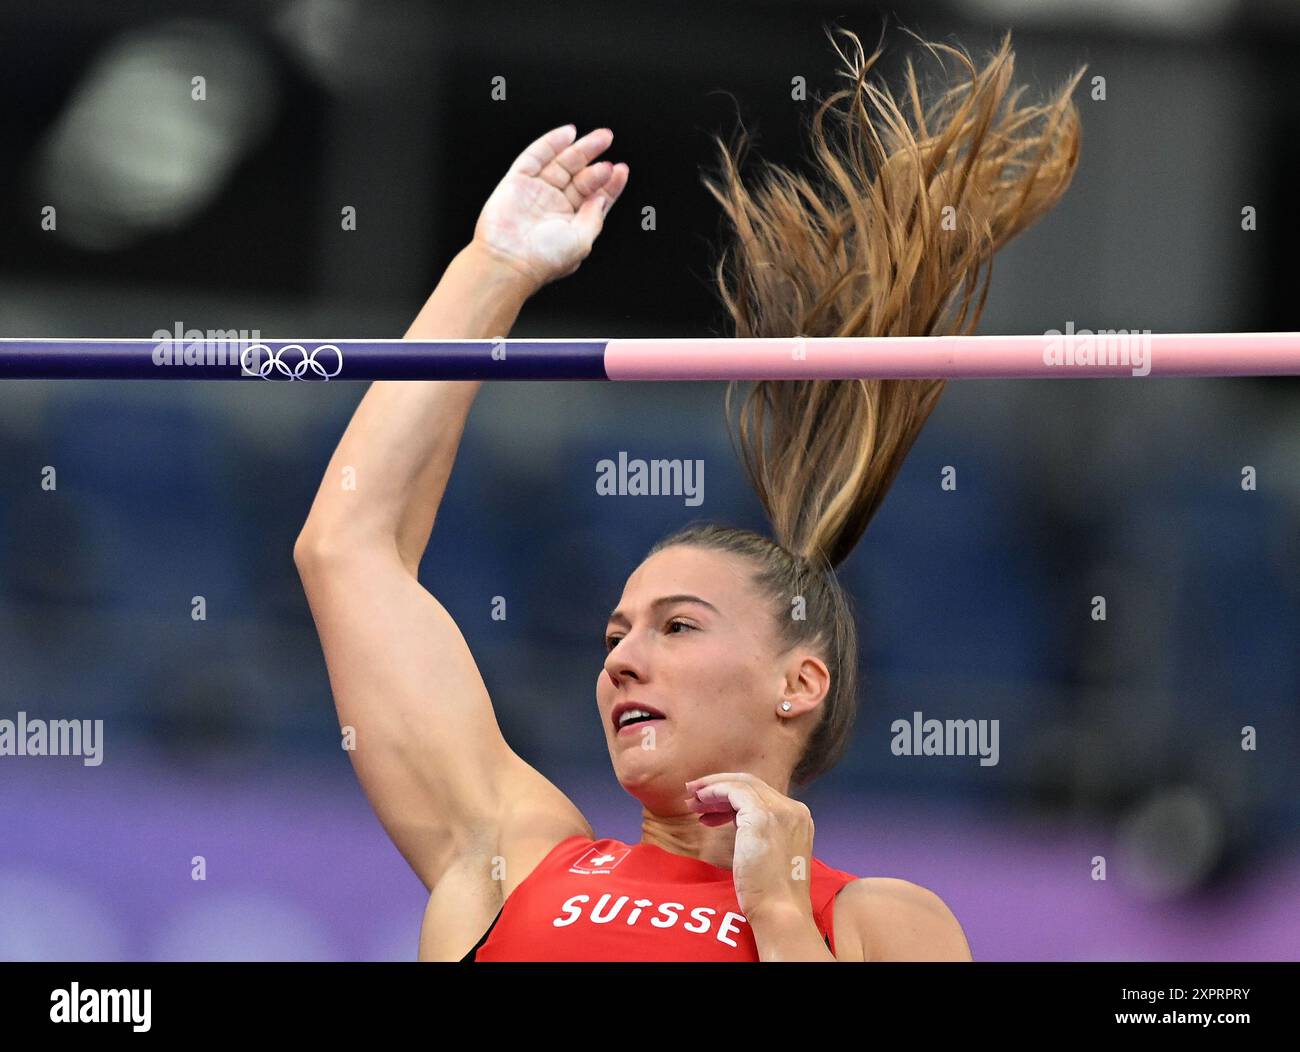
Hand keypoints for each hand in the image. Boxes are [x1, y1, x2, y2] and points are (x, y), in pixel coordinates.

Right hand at [472, 124, 628, 292]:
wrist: (509, 260)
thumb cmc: (543, 259)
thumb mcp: (583, 241)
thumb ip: (595, 217)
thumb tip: (602, 199)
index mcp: (572, 222)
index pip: (595, 196)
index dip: (609, 183)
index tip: (621, 170)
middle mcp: (555, 205)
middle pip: (580, 176)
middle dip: (596, 159)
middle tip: (608, 142)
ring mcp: (537, 191)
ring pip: (562, 162)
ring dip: (581, 148)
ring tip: (600, 137)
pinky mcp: (518, 181)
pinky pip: (536, 156)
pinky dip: (551, 143)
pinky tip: (568, 134)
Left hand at [684, 772, 816, 924]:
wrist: (780, 910)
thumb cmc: (772, 894)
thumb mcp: (770, 855)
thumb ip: (760, 834)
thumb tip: (735, 822)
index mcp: (797, 818)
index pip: (761, 796)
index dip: (732, 797)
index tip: (709, 809)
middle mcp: (792, 809)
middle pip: (751, 785)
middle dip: (720, 787)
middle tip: (695, 796)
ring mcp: (780, 810)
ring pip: (741, 784)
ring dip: (713, 789)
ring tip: (692, 802)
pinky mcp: (762, 815)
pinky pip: (734, 791)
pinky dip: (714, 791)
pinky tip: (700, 801)